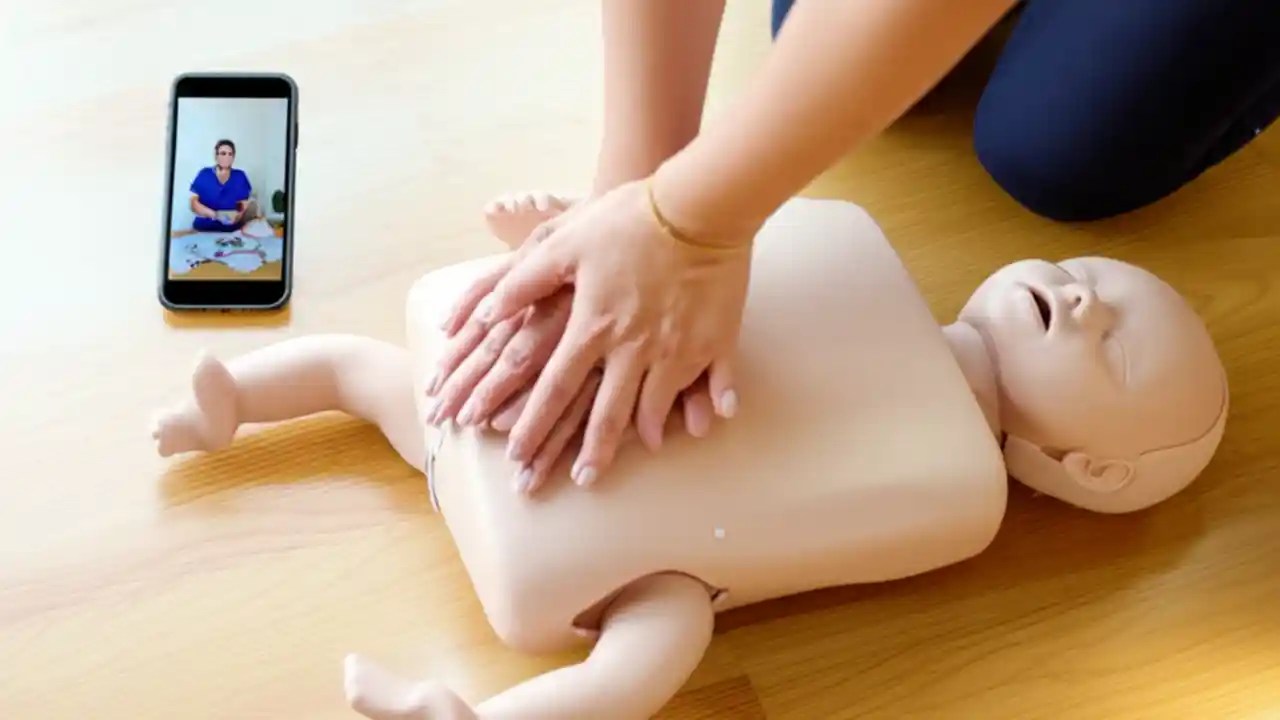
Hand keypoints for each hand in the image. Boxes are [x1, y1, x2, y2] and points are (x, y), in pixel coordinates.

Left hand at [451, 178, 752, 486]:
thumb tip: (483, 316)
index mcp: (593, 327)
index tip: (518, 454)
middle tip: (582, 478)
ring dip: (647, 431)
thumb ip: (522, 282)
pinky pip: (716, 383)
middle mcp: (635, 348)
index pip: (555, 387)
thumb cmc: (628, 220)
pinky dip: (711, 405)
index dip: (533, 423)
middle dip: (592, 451)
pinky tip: (706, 423)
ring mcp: (678, 348)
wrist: (701, 206)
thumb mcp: (563, 243)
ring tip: (642, 447)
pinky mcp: (718, 339)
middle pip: (608, 412)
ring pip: (659, 405)